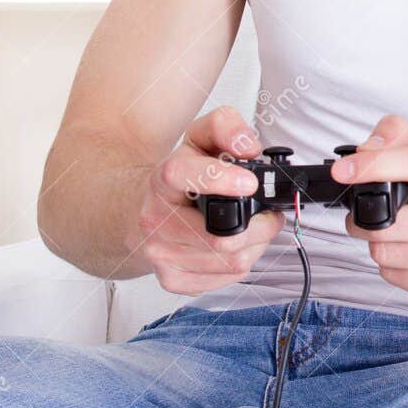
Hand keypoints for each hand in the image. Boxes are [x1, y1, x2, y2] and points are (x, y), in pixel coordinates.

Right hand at [134, 105, 282, 294]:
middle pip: (221, 237)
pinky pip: (227, 278)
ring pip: (231, 261)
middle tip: (268, 213)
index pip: (182, 176)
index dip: (219, 179)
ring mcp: (161, 255)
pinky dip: (243, 262)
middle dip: (260, 225)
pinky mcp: (172, 280)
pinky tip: (237, 246)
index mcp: (162, 180)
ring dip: (256, 244)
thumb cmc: (179, 179)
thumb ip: (225, 127)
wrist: (140, 213)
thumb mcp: (199, 139)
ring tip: (253, 227)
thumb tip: (248, 147)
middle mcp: (155, 221)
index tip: (250, 182)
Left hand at [330, 114, 407, 309]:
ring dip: (378, 246)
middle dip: (364, 221)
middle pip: (388, 222)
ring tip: (396, 238)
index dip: (374, 165)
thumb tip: (366, 147)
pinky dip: (392, 268)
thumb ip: (399, 140)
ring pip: (385, 253)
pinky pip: (394, 276)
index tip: (341, 170)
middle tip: (369, 217)